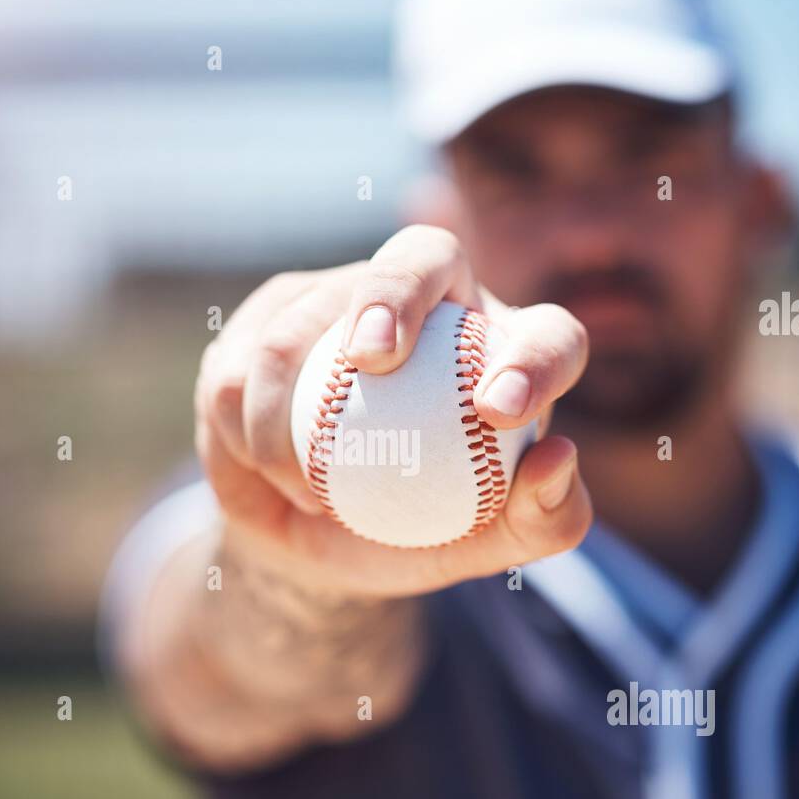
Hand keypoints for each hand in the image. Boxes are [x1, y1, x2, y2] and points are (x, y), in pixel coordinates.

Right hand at [194, 225, 590, 597]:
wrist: (315, 538)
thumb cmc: (412, 532)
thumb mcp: (479, 547)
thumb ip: (542, 521)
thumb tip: (558, 460)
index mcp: (506, 348)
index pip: (547, 334)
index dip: (534, 358)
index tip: (498, 411)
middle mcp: (434, 299)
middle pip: (425, 251)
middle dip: (394, 292)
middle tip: (371, 356)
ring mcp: (344, 294)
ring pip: (300, 327)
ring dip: (287, 422)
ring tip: (310, 493)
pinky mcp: (271, 313)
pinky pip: (240, 367)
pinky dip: (247, 433)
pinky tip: (265, 469)